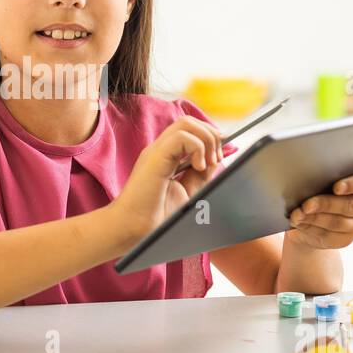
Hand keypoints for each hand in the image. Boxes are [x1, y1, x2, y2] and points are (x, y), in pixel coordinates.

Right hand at [109, 115, 226, 250]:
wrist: (133, 230)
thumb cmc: (155, 217)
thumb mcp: (188, 192)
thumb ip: (201, 175)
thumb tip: (216, 159)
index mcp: (166, 156)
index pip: (190, 130)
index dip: (209, 138)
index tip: (219, 157)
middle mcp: (160, 149)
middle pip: (189, 122)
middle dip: (210, 136)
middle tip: (215, 160)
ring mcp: (156, 151)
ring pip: (186, 123)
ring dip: (205, 139)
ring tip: (207, 163)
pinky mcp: (155, 158)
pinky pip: (181, 137)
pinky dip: (197, 147)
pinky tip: (198, 167)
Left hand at [286, 173, 352, 249]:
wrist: (320, 214)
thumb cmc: (324, 188)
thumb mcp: (327, 180)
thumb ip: (325, 178)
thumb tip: (306, 178)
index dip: (352, 185)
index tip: (336, 187)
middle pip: (349, 206)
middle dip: (325, 204)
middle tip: (306, 204)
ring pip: (337, 223)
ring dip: (314, 218)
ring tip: (298, 214)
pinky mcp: (346, 240)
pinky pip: (328, 235)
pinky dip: (310, 227)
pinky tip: (298, 222)